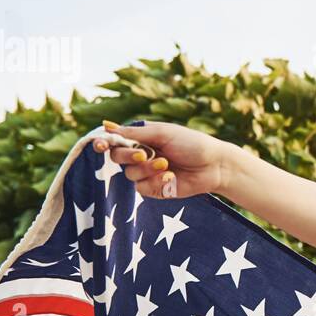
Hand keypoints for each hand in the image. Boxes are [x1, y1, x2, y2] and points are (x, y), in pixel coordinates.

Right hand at [93, 120, 233, 198]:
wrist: (215, 166)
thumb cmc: (192, 143)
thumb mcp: (163, 133)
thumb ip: (135, 133)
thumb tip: (106, 126)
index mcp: (142, 137)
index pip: (115, 141)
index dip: (103, 143)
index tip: (100, 145)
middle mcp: (142, 154)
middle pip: (118, 158)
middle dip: (128, 156)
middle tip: (144, 154)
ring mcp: (148, 173)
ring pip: (130, 175)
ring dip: (147, 170)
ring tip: (166, 165)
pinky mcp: (156, 189)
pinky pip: (142, 189)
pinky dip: (155, 183)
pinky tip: (171, 178)